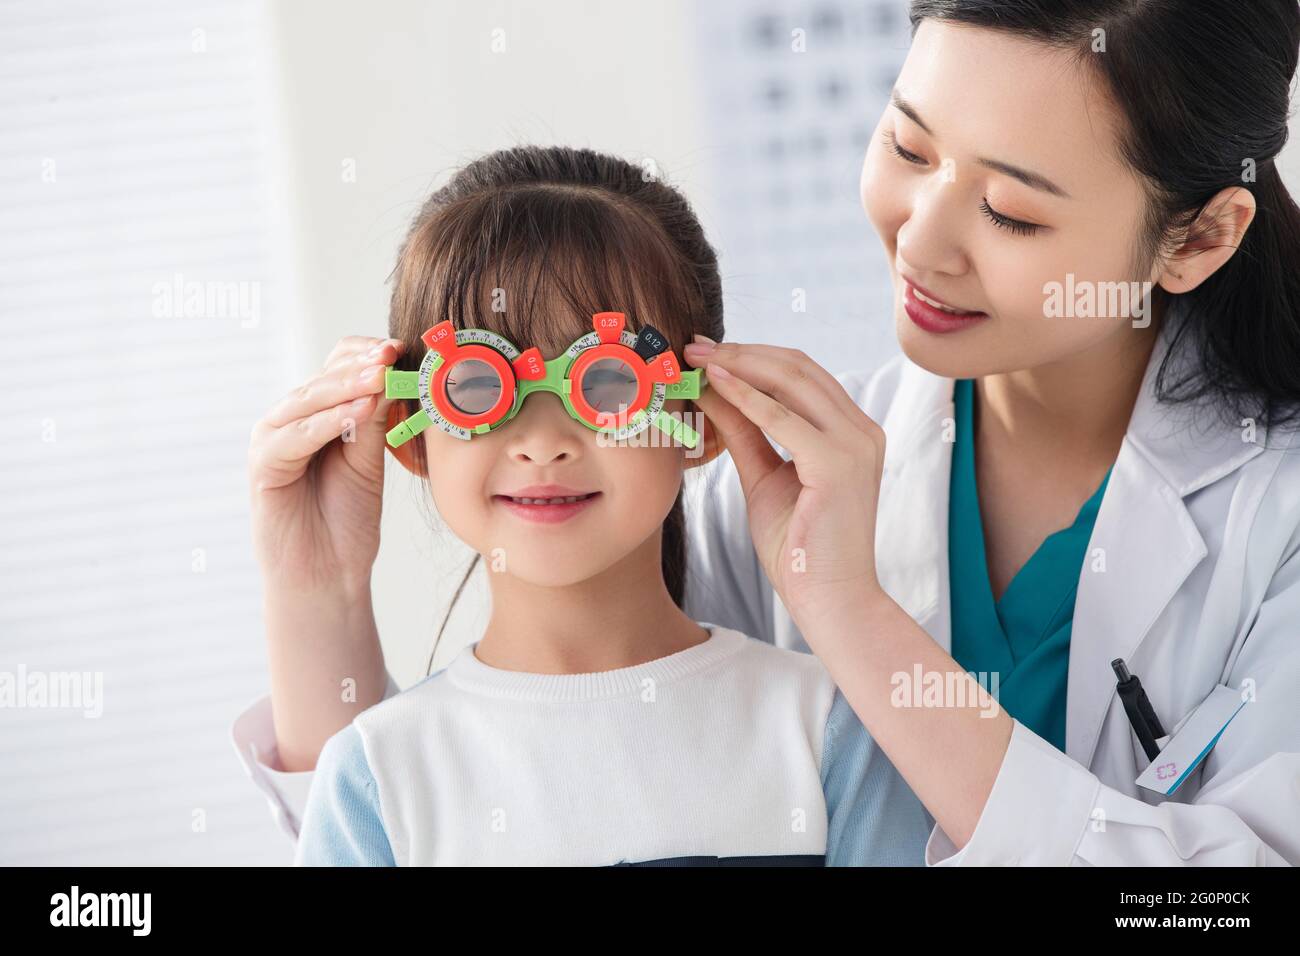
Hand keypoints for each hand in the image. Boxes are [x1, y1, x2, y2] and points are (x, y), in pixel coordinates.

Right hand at [248, 336, 406, 594]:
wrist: (328, 574)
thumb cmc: (349, 519)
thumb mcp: (369, 460)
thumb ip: (374, 420)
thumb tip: (392, 373)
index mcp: (318, 413)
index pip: (338, 366)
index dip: (368, 354)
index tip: (401, 347)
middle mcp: (290, 420)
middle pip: (323, 378)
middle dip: (361, 366)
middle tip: (393, 354)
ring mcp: (272, 440)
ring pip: (308, 401)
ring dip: (346, 387)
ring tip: (381, 377)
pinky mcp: (263, 466)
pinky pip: (294, 436)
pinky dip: (327, 422)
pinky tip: (357, 412)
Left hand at [684, 339, 886, 629]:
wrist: (829, 600)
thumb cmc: (798, 548)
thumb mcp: (764, 477)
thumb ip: (743, 433)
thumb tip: (711, 390)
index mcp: (851, 431)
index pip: (801, 374)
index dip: (752, 356)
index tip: (705, 352)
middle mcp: (861, 430)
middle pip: (798, 367)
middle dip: (741, 352)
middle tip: (693, 347)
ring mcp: (856, 443)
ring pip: (792, 381)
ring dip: (740, 364)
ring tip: (697, 360)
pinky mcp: (839, 463)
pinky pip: (783, 418)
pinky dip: (746, 396)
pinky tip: (714, 384)